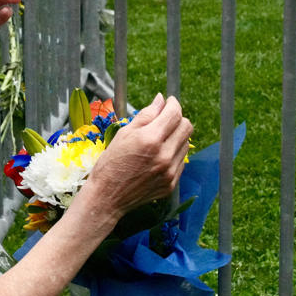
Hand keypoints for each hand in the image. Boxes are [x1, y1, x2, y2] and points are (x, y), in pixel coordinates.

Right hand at [79, 94, 192, 225]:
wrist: (108, 196)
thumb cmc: (111, 162)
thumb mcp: (124, 133)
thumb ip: (146, 114)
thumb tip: (160, 99)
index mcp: (150, 139)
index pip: (174, 114)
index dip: (173, 104)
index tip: (168, 102)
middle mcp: (164, 155)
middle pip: (186, 127)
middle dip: (177, 118)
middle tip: (165, 118)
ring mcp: (170, 171)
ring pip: (186, 143)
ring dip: (176, 136)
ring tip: (159, 139)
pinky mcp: (172, 183)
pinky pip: (181, 160)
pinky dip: (173, 153)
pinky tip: (158, 155)